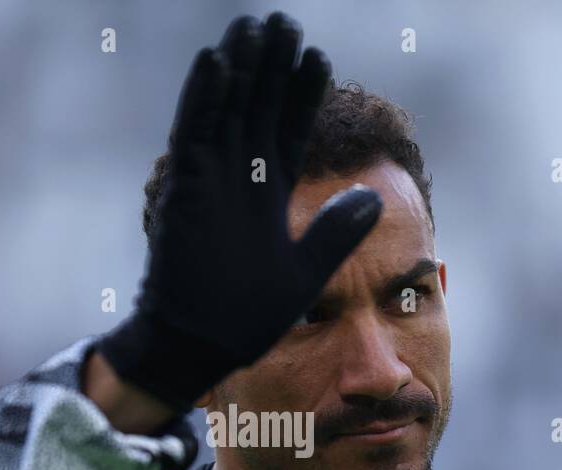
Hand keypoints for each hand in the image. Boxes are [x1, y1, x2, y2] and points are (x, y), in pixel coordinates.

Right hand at [95, 11, 382, 413]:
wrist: (201, 346)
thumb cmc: (247, 317)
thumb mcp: (307, 271)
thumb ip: (336, 233)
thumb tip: (376, 196)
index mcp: (268, 196)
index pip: (287, 131)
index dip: (300, 95)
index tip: (318, 57)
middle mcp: (237, 180)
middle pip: (256, 108)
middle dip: (271, 67)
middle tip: (284, 22)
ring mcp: (208, 181)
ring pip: (225, 110)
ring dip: (240, 68)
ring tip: (254, 25)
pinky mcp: (185, 190)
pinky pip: (193, 135)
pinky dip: (203, 98)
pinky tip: (216, 61)